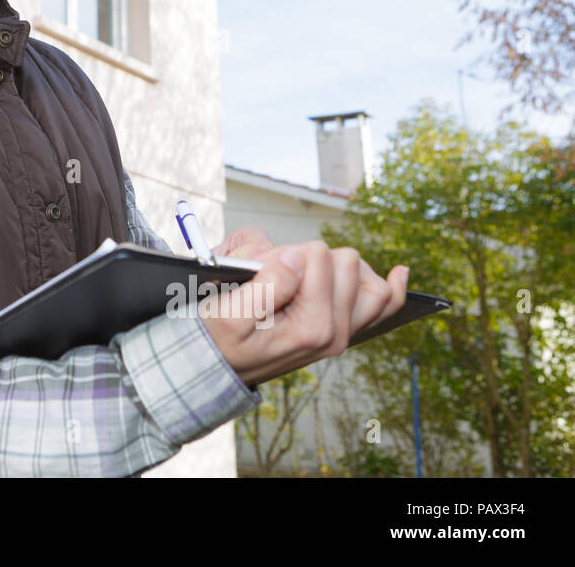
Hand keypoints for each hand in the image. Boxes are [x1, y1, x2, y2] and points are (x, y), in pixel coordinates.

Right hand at [198, 238, 409, 387]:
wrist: (219, 365)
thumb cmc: (221, 337)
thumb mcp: (229, 313)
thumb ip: (267, 283)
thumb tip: (298, 257)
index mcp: (312, 327)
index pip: (316, 256)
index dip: (283, 252)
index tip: (260, 269)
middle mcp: (336, 332)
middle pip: (345, 261)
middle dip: (308, 255)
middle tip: (275, 273)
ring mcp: (344, 333)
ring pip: (367, 275)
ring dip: (336, 265)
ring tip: (304, 274)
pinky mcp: (345, 330)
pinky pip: (386, 303)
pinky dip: (393, 285)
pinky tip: (398, 273)